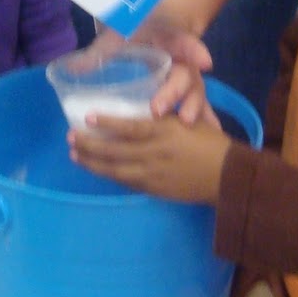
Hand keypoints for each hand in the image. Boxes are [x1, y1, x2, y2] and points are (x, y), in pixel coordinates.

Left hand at [68, 110, 229, 202]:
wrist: (227, 176)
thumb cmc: (210, 142)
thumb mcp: (189, 119)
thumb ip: (165, 115)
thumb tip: (144, 106)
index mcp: (165, 132)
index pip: (130, 127)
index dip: (107, 123)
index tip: (87, 116)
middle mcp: (155, 153)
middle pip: (115, 151)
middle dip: (89, 145)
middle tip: (70, 138)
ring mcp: (153, 174)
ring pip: (115, 170)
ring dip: (92, 163)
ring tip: (75, 155)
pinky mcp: (154, 190)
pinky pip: (126, 182)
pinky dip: (109, 175)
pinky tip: (97, 169)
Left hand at [90, 20, 212, 124]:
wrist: (161, 25)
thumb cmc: (139, 32)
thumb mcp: (120, 37)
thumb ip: (100, 52)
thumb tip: (70, 68)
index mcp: (170, 40)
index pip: (185, 42)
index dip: (195, 52)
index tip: (204, 63)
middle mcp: (183, 61)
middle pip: (187, 76)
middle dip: (175, 92)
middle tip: (158, 110)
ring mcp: (190, 79)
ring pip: (197, 93)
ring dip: (195, 109)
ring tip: (186, 124)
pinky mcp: (189, 94)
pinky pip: (200, 107)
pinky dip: (207, 120)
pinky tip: (213, 134)